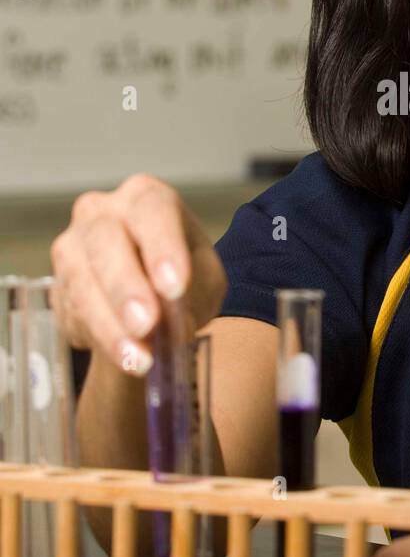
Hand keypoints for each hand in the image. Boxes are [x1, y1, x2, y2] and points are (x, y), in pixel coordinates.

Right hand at [50, 173, 226, 375]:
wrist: (149, 297)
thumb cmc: (182, 275)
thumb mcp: (205, 279)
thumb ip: (196, 292)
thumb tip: (176, 324)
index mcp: (145, 198)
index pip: (151, 210)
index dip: (162, 247)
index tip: (174, 286)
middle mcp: (101, 212)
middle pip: (104, 239)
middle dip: (125, 286)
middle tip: (146, 324)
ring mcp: (72, 246)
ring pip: (81, 280)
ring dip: (109, 324)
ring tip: (138, 358)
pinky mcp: (57, 285)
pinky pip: (71, 311)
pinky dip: (99, 338)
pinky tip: (124, 358)